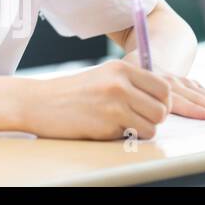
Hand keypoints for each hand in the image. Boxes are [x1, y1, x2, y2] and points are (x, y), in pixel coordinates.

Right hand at [21, 59, 171, 140]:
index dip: (163, 102)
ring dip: (142, 129)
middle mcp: (120, 83)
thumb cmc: (73, 93)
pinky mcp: (108, 122)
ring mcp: (115, 103)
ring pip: (153, 125)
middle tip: (136, 118)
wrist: (40, 102)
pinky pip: (136, 135)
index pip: (164, 87)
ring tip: (121, 123)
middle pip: (163, 109)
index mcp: (121, 68)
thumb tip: (164, 100)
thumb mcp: (103, 76)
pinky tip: (108, 127)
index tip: (150, 107)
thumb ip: (131, 83)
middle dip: (154, 118)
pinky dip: (127, 136)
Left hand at [120, 51, 204, 121]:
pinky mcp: (187, 81)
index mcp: (156, 81)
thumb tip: (130, 110)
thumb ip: (130, 90)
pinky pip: (204, 91)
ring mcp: (181, 81)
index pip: (177, 98)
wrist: (146, 44)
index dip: (194, 107)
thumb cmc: (128, 70)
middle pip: (196, 97)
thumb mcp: (124, 74)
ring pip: (204, 93)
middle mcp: (171, 81)